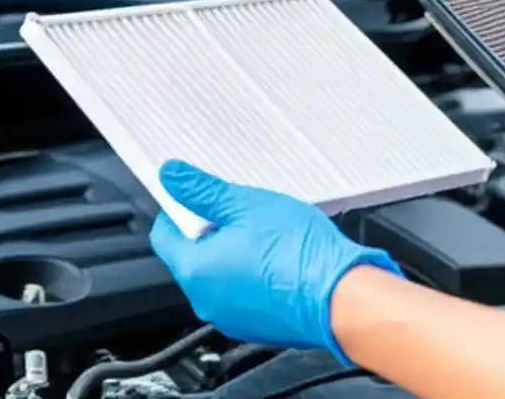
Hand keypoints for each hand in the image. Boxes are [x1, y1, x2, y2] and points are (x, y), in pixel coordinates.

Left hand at [148, 160, 401, 364]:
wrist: (341, 298)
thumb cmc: (299, 255)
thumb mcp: (246, 205)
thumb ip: (203, 191)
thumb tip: (173, 177)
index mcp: (195, 271)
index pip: (164, 236)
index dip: (178, 211)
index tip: (196, 197)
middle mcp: (206, 301)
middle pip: (193, 257)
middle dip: (213, 232)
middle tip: (243, 213)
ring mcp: (232, 318)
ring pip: (221, 276)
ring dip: (236, 254)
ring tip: (269, 237)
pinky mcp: (258, 326)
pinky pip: (245, 294)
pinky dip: (255, 276)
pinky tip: (281, 261)